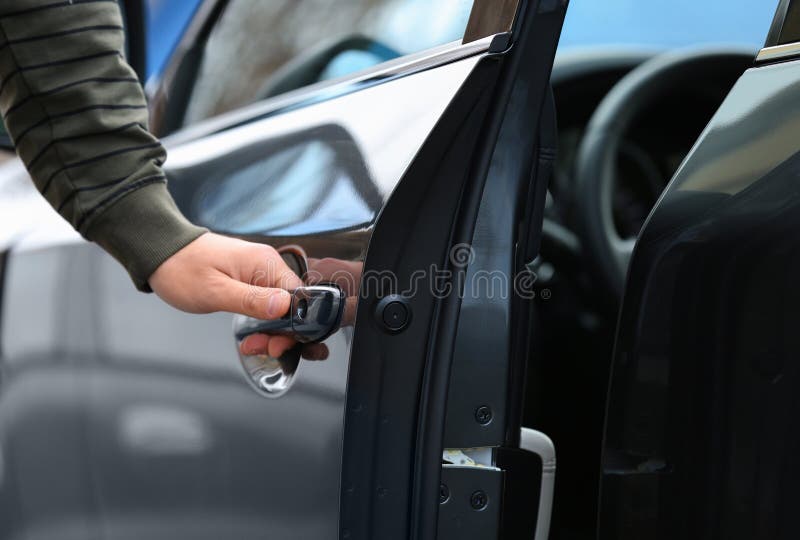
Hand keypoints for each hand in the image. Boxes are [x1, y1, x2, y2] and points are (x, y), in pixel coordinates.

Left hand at [149, 232, 301, 356]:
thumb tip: (285, 306)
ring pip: (282, 310)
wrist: (161, 251)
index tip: (277, 345)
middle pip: (295, 307)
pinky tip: (252, 337)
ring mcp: (261, 274)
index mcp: (266, 263)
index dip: (295, 326)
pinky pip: (270, 307)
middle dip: (283, 334)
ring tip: (251, 345)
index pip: (301, 298)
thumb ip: (251, 300)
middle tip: (261, 349)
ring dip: (273, 333)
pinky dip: (265, 325)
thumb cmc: (182, 269)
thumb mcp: (214, 291)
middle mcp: (269, 266)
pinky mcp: (253, 282)